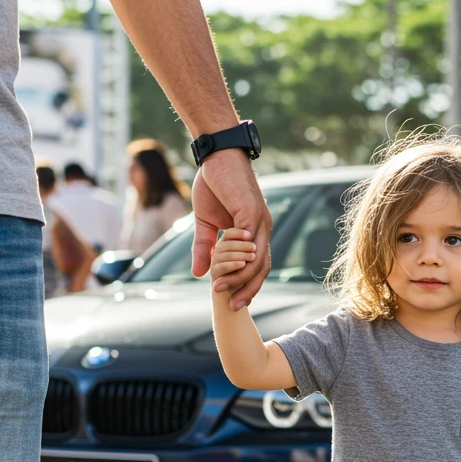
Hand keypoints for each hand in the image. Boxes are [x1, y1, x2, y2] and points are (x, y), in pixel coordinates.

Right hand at [191, 149, 271, 309]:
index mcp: (256, 232)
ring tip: (220, 289)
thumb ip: (204, 247)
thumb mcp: (205, 222)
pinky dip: (237, 257)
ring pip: (257, 259)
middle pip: (262, 268)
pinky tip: (223, 268)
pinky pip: (248, 243)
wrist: (218, 155)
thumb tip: (197, 273)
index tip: (235, 301)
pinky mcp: (251, 213)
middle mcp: (263, 229)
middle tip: (234, 306)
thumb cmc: (213, 184)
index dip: (248, 285)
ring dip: (239, 277)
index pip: (257, 266)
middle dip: (248, 289)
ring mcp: (260, 222)